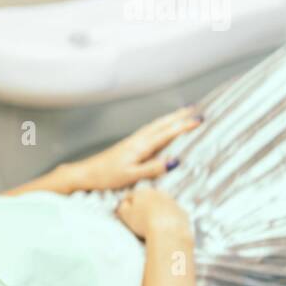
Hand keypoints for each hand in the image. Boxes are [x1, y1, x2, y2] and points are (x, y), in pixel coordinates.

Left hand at [65, 106, 202, 191]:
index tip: (199, 120)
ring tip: (183, 114)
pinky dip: (160, 125)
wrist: (86, 173)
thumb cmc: (107, 176)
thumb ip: (152, 168)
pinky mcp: (128, 144)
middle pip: (162, 124)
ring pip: (156, 125)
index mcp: (141, 146)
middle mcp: (137, 140)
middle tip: (195, 109)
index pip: (166, 133)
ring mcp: (132, 141)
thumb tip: (174, 161)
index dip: (183, 126)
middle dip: (179, 116)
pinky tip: (161, 127)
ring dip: (170, 118)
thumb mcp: (131, 176)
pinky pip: (150, 130)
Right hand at [115, 188, 191, 241]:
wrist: (168, 232)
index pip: (131, 195)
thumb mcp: (126, 215)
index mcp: (143, 192)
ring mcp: (172, 202)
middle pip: (148, 198)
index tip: (126, 214)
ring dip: (157, 212)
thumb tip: (124, 204)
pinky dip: (169, 219)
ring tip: (152, 225)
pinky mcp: (182, 212)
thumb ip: (122, 207)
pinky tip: (164, 228)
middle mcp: (159, 193)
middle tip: (140, 220)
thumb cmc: (144, 223)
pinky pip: (173, 214)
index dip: (127, 205)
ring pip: (162, 205)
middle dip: (144, 206)